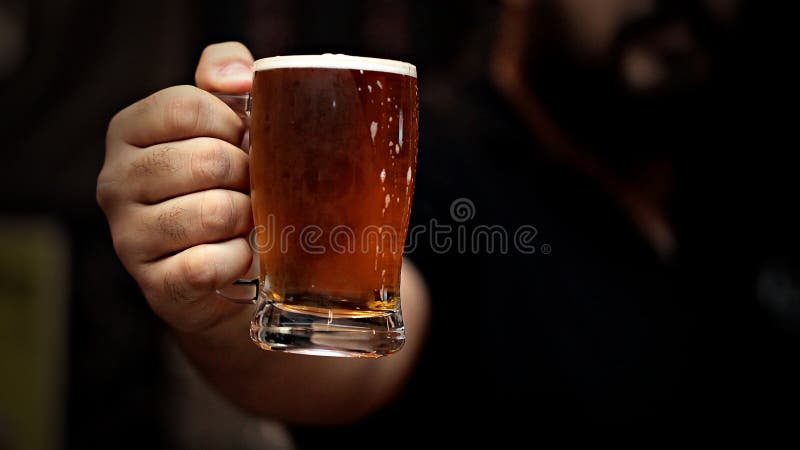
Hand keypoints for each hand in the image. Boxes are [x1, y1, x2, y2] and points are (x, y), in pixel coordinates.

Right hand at [97, 42, 255, 332]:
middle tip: (246, 188)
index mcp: (129, 132)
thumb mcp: (225, 120)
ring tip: (241, 221)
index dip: (233, 125)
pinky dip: (238, 259)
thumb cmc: (227, 186)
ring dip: (246, 218)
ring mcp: (129, 237)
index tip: (242, 141)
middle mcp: (116, 182)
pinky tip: (235, 256)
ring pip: (216, 212)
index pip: (188, 106)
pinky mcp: (156, 284)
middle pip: (208, 159)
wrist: (229, 272)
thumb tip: (238, 76)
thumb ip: (225, 75)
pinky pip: (212, 263)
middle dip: (246, 175)